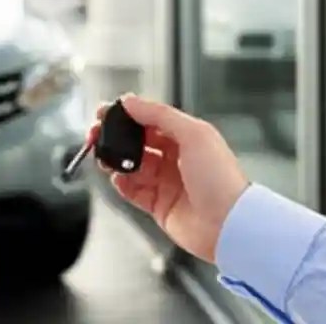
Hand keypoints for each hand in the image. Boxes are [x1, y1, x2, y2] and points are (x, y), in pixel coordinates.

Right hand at [87, 95, 249, 262]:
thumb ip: (159, 115)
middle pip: (137, 142)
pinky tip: (117, 179)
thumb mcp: (193, 134)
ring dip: (115, 160)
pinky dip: (121, 184)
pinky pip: (133, 191)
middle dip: (115, 136)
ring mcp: (167, 182)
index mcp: (187, 137)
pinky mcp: (160, 205)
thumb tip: (131, 101)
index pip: (150, 119)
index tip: (106, 112)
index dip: (127, 115)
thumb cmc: (221, 179)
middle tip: (96, 134)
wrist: (229, 225)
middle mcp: (176, 158)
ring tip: (104, 157)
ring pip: (131, 166)